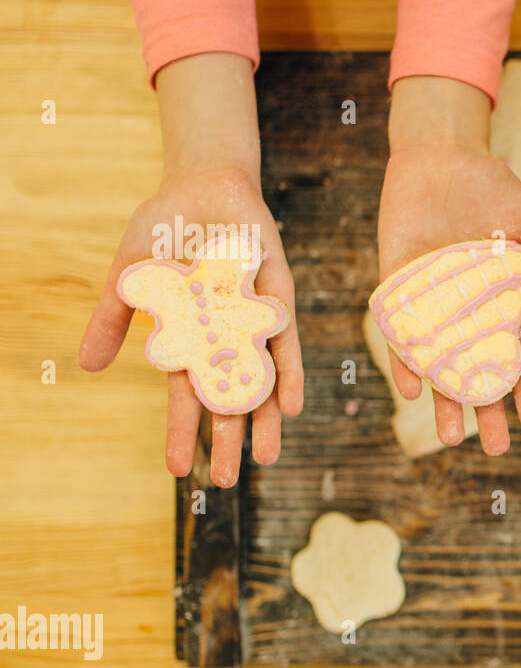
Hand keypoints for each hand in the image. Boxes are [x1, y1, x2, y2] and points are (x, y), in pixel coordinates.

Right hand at [78, 164, 303, 486]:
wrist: (204, 186)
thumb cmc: (163, 230)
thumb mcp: (130, 275)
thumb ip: (112, 319)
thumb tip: (85, 367)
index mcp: (188, 339)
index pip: (186, 395)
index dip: (182, 431)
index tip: (177, 471)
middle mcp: (224, 338)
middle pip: (228, 398)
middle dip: (228, 439)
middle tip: (228, 481)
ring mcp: (252, 322)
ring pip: (261, 380)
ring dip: (264, 418)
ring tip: (266, 458)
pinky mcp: (277, 299)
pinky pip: (284, 342)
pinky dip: (287, 372)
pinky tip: (289, 406)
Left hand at [379, 92, 520, 454]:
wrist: (441, 153)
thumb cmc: (492, 186)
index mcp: (498, 304)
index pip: (515, 359)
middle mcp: (464, 312)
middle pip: (477, 372)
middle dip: (486, 411)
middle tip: (495, 449)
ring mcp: (430, 303)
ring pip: (439, 364)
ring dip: (446, 401)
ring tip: (452, 437)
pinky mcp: (396, 286)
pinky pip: (400, 333)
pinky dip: (406, 359)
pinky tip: (414, 388)